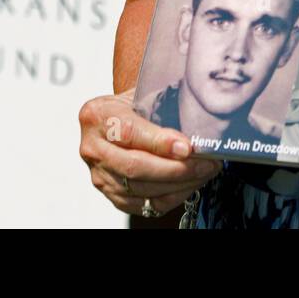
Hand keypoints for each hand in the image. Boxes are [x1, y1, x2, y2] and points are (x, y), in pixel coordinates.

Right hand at [79, 88, 221, 217]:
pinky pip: (146, 204)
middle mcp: (93, 148)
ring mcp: (100, 176)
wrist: (118, 120)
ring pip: (141, 189)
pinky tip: (191, 183)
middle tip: (205, 162)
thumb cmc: (133, 104)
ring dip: (179, 183)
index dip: (159, 142)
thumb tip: (197, 122)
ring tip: (205, 171)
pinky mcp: (113, 196)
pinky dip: (173, 196)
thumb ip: (161, 105)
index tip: (187, 147)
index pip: (128, 131)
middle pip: (134, 166)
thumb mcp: (142, 93)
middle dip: (175, 168)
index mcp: (98, 115)